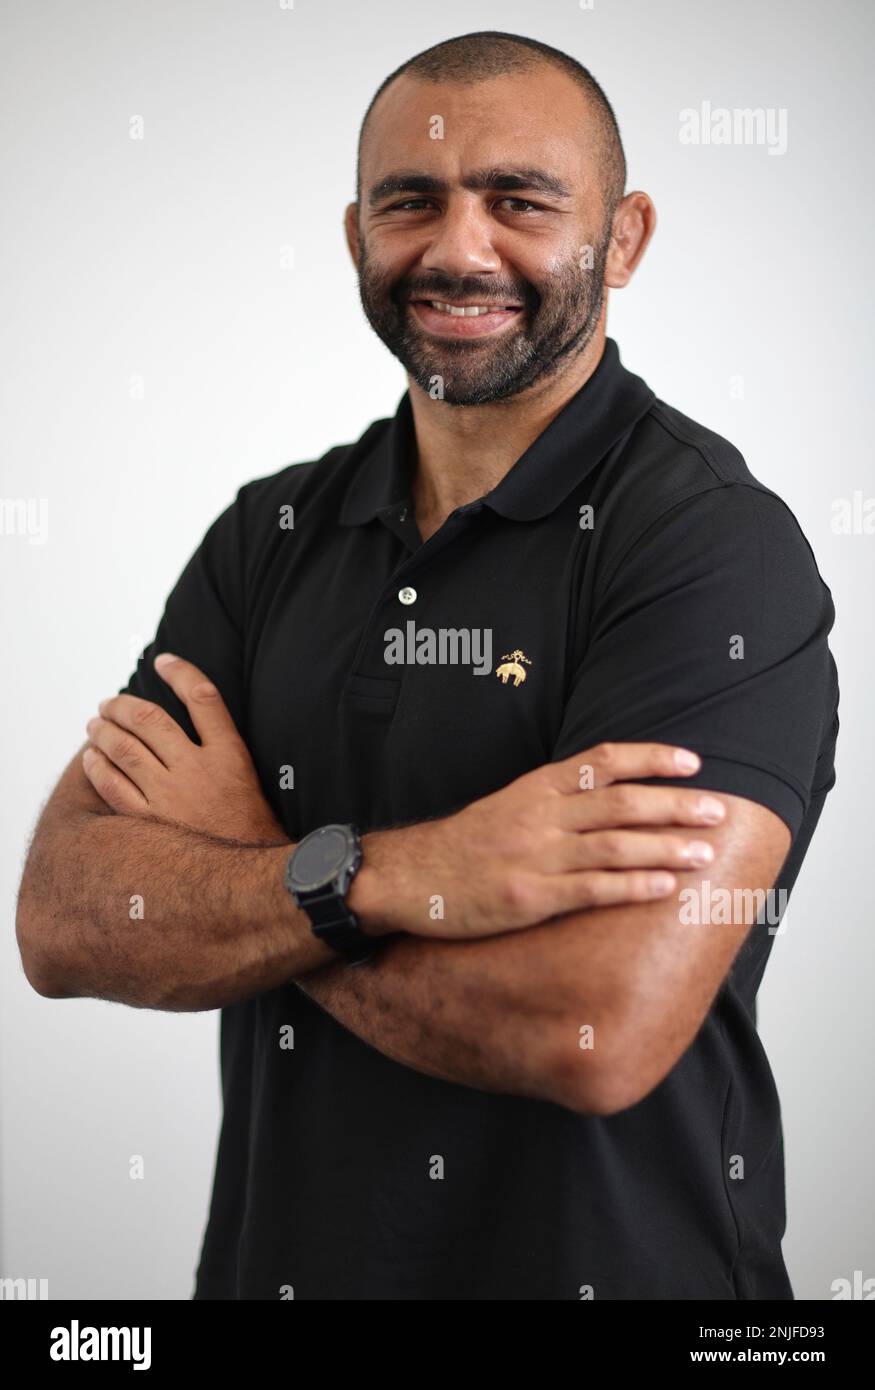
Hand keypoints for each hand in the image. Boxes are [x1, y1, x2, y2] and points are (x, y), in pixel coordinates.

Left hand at [82, 653, 288, 843]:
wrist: (247, 880)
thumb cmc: (251, 831)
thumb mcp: (252, 782)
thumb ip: (224, 750)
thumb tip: (194, 721)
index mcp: (231, 756)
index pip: (203, 697)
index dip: (180, 672)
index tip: (163, 661)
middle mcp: (198, 771)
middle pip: (150, 720)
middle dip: (122, 706)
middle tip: (109, 703)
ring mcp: (170, 797)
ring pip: (125, 749)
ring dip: (103, 731)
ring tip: (94, 724)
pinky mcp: (149, 823)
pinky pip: (112, 786)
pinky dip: (97, 767)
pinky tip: (91, 759)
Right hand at [353, 742, 725, 939]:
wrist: (409, 878)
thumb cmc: (462, 846)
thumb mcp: (506, 805)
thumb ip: (554, 800)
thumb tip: (608, 796)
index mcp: (536, 787)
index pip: (603, 761)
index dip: (651, 759)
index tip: (691, 761)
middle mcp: (540, 816)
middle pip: (620, 802)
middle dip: (674, 805)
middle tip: (718, 809)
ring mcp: (535, 857)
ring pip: (613, 846)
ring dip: (665, 848)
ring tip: (705, 853)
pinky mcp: (530, 898)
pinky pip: (591, 890)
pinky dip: (632, 886)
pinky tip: (664, 886)